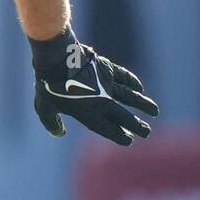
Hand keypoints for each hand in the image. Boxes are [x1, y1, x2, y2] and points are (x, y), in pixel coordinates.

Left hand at [30, 28, 158, 145]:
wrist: (57, 59)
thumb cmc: (48, 85)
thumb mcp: (44, 108)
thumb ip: (52, 123)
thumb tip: (59, 133)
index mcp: (88, 113)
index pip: (108, 129)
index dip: (119, 135)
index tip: (129, 139)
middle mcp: (101, 101)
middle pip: (124, 116)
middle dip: (137, 125)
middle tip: (147, 132)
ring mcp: (106, 84)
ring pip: (130, 96)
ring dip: (143, 104)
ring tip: (155, 111)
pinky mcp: (107, 69)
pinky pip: (124, 77)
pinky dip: (133, 82)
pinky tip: (140, 88)